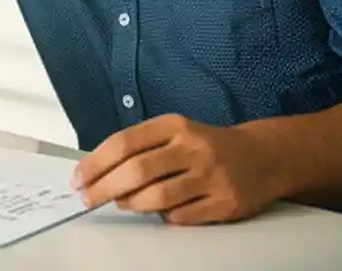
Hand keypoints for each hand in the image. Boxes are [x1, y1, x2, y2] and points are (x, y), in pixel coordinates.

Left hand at [73, 113, 281, 224]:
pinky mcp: (225, 203)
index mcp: (175, 125)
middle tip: (87, 199)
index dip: (95, 163)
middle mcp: (193, 147)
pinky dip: (162, 216)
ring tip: (123, 203)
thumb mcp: (174, 133)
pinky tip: (160, 210)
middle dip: (103, 188)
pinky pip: (180, 216)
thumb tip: (96, 173)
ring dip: (131, 204)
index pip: (124, 143)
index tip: (78, 179)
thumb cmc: (206, 146)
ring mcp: (211, 176)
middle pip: (136, 171)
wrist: (264, 157)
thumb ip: (139, 147)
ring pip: (156, 197)